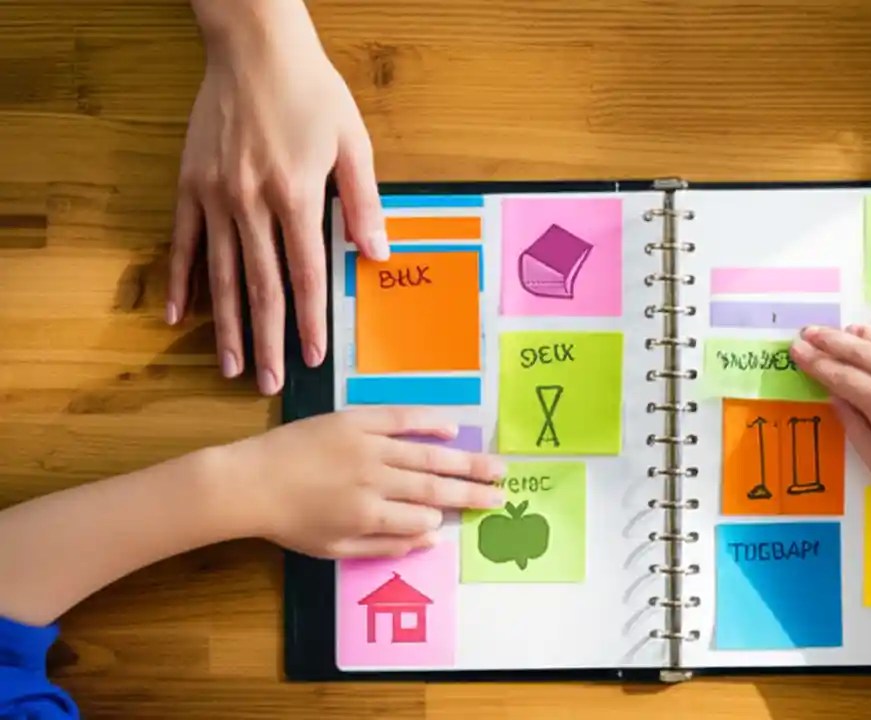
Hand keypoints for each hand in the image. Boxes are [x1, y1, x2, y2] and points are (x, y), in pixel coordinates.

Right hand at [167, 0, 388, 394]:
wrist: (254, 48)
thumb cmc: (311, 92)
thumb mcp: (352, 142)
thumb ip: (363, 202)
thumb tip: (377, 254)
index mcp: (297, 196)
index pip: (305, 274)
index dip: (309, 320)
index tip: (312, 357)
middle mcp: (252, 203)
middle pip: (261, 286)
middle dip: (266, 340)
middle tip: (265, 383)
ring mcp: (216, 196)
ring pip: (222, 274)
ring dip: (226, 325)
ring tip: (228, 366)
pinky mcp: (190, 184)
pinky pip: (184, 243)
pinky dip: (182, 281)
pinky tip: (180, 316)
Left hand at [220, 406, 505, 558]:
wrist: (248, 482)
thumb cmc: (289, 522)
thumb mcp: (334, 548)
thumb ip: (385, 545)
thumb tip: (432, 539)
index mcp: (369, 514)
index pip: (422, 517)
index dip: (445, 518)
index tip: (462, 516)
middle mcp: (375, 480)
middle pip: (435, 486)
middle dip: (473, 490)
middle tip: (504, 491)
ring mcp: (367, 446)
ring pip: (426, 454)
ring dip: (464, 461)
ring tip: (494, 464)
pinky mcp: (355, 420)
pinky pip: (400, 418)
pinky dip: (428, 422)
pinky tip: (453, 426)